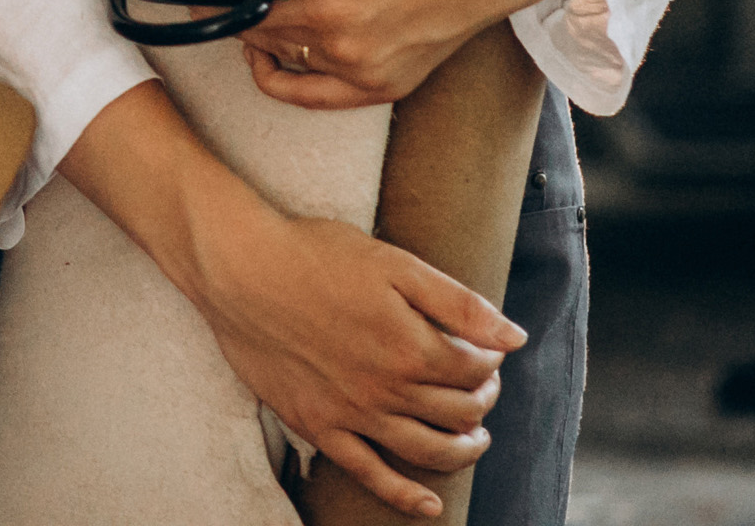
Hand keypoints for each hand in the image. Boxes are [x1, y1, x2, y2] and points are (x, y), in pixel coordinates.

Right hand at [59, 83, 518, 519]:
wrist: (239, 269)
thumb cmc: (314, 254)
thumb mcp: (394, 263)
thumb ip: (458, 302)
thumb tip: (515, 337)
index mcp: (412, 347)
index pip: (475, 368)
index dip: (491, 360)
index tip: (487, 349)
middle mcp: (387, 389)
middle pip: (458, 411)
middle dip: (482, 399)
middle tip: (482, 384)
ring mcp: (352, 413)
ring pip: (426, 450)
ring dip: (462, 449)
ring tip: (474, 438)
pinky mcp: (317, 425)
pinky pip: (368, 473)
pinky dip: (404, 495)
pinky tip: (428, 505)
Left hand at [216, 0, 584, 110]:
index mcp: (336, 6)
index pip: (249, 8)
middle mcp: (349, 51)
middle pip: (263, 37)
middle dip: (229, 13)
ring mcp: (369, 77)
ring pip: (287, 65)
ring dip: (259, 41)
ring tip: (247, 11)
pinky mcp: (386, 89)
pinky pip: (318, 96)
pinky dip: (288, 79)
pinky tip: (273, 54)